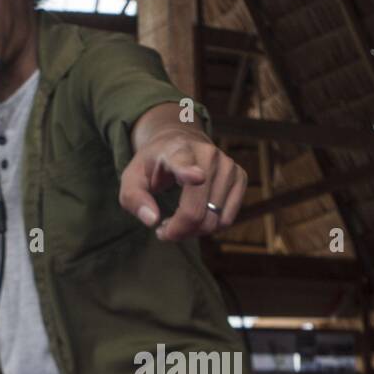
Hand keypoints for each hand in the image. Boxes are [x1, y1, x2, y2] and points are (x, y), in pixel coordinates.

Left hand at [120, 128, 247, 241]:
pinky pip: (226, 220)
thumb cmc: (155, 165)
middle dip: (178, 231)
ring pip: (213, 221)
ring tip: (178, 219)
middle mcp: (208, 155)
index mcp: (177, 150)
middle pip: (196, 211)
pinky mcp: (240, 176)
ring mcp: (228, 165)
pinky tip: (197, 217)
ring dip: (193, 231)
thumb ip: (134, 199)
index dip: (188, 172)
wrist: (181, 142)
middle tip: (163, 230)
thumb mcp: (132, 178)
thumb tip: (152, 220)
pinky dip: (210, 227)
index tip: (196, 177)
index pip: (183, 162)